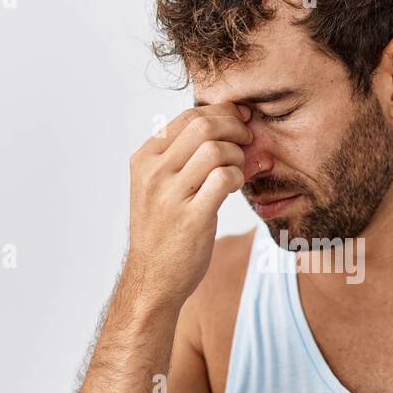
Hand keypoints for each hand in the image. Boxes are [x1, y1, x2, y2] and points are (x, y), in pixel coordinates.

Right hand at [124, 103, 251, 308]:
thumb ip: (182, 156)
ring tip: (239, 170)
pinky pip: (225, 178)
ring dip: (238, 155)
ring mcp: (170, 195)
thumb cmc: (163, 230)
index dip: (222, 113)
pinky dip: (239, 177)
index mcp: (145, 159)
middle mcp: (153, 173)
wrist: (152, 278)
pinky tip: (236, 187)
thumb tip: (225, 123)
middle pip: (203, 125)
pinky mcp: (191, 218)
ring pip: (216, 149)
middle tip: (247, 142)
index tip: (239, 122)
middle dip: (234, 128)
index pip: (188, 116)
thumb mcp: (158, 186)